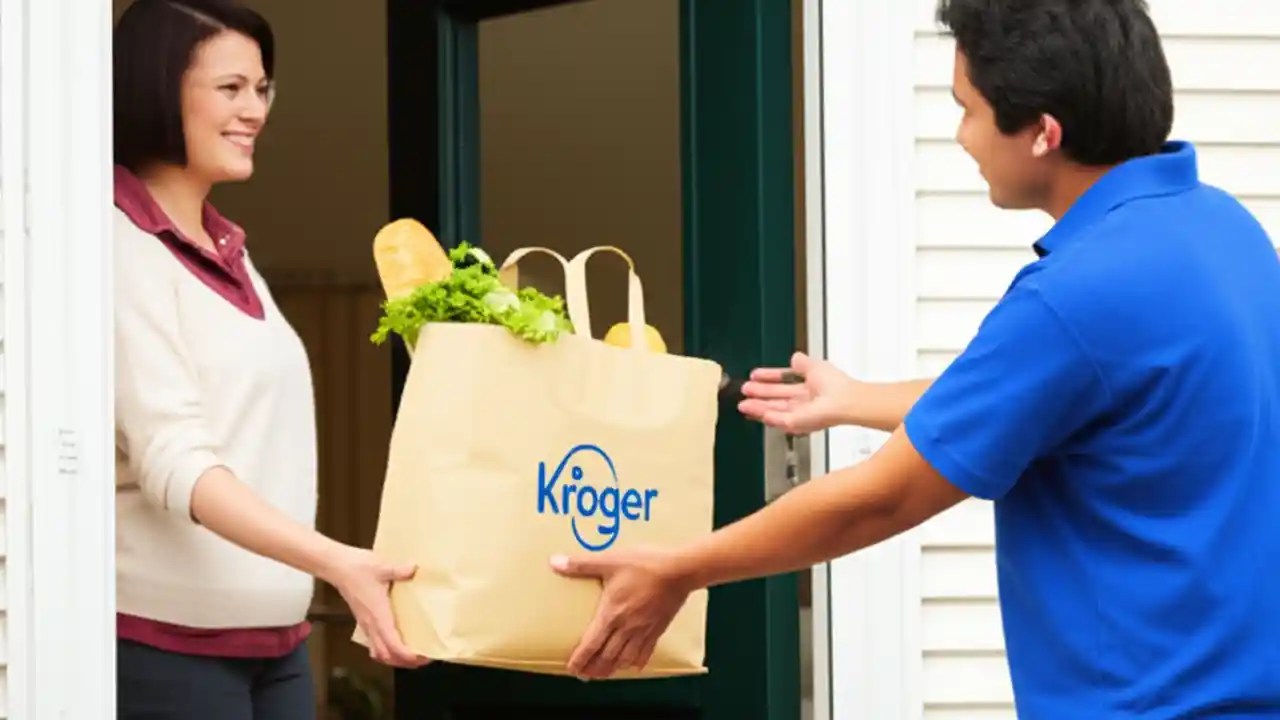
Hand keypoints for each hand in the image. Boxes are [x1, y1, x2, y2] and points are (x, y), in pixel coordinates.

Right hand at [325, 545, 430, 668]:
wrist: (337, 567)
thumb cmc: (358, 568)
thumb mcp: (382, 566)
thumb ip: (399, 570)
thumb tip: (415, 568)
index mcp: (378, 615)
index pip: (392, 644)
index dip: (407, 655)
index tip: (423, 657)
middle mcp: (371, 624)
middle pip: (386, 655)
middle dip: (405, 662)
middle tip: (424, 659)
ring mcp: (366, 624)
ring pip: (379, 652)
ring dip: (394, 659)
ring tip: (412, 656)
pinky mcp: (363, 621)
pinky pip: (374, 644)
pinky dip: (386, 650)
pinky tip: (395, 644)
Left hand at [550, 548, 691, 678]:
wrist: (678, 571)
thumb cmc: (643, 565)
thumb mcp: (609, 561)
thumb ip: (581, 565)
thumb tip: (554, 562)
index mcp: (611, 614)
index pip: (591, 644)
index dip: (580, 659)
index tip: (571, 669)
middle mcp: (626, 627)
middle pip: (607, 656)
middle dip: (594, 668)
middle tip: (584, 676)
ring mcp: (643, 630)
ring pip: (625, 658)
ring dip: (612, 669)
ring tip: (604, 673)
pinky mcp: (658, 629)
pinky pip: (646, 652)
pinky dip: (636, 662)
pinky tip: (632, 665)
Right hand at [738, 351, 858, 433]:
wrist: (845, 400)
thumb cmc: (837, 385)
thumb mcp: (815, 366)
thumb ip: (802, 363)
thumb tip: (795, 357)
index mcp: (808, 388)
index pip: (784, 383)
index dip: (769, 378)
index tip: (755, 375)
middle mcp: (803, 402)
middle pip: (776, 398)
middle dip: (759, 394)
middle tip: (745, 390)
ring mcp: (800, 414)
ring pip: (774, 410)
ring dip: (758, 407)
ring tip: (743, 403)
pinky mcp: (798, 423)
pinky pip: (779, 420)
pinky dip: (768, 416)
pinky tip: (757, 412)